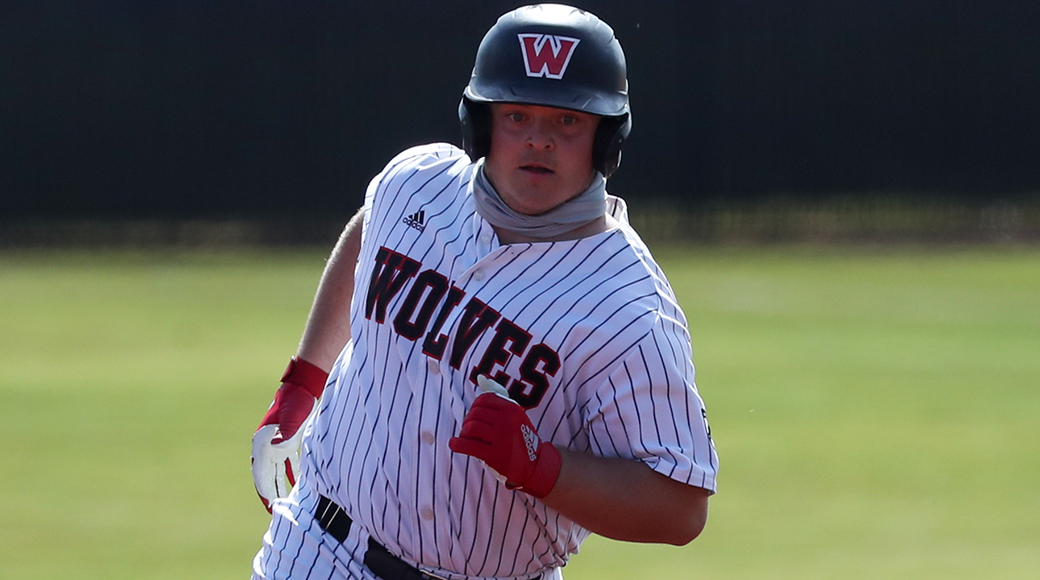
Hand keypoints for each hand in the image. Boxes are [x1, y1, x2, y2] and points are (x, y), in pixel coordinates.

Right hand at [251, 356, 327, 511]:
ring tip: (281, 503)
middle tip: (274, 513)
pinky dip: (289, 475)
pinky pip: (285, 464)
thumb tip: (278, 447)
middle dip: (269, 494)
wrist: (302, 388)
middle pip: (266, 476)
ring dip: (278, 487)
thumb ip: (286, 431)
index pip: (260, 473)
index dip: (264, 491)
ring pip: (275, 472)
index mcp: (263, 443)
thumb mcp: (292, 417)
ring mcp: (275, 444)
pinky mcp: (287, 441)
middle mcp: (266, 446)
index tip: (269, 507)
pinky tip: (295, 485)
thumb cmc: (297, 403)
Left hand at [449, 376, 561, 497]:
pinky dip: (457, 444)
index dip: (475, 407)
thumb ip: (498, 397)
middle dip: (469, 420)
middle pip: (475, 413)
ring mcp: (501, 438)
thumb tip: (481, 378)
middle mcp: (508, 421)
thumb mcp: (515, 415)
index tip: (476, 416)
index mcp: (513, 409)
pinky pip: (467, 445)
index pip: (484, 400)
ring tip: (467, 437)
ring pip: (470, 427)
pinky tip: (455, 444)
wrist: (535, 466)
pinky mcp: (494, 455)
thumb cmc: (521, 438)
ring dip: (464, 432)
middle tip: (470, 429)